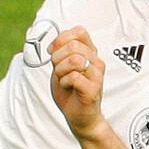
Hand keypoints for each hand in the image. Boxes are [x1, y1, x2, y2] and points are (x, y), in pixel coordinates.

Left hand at [48, 25, 106, 139]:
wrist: (79, 117)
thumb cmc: (70, 91)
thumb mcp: (61, 68)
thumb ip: (59, 53)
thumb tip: (53, 44)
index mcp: (90, 52)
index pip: (79, 31)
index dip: (61, 39)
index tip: (52, 52)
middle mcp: (96, 60)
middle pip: (73, 46)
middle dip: (57, 58)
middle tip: (57, 71)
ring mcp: (97, 74)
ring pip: (74, 60)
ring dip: (60, 70)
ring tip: (63, 79)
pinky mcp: (93, 88)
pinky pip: (74, 76)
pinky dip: (64, 82)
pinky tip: (66, 87)